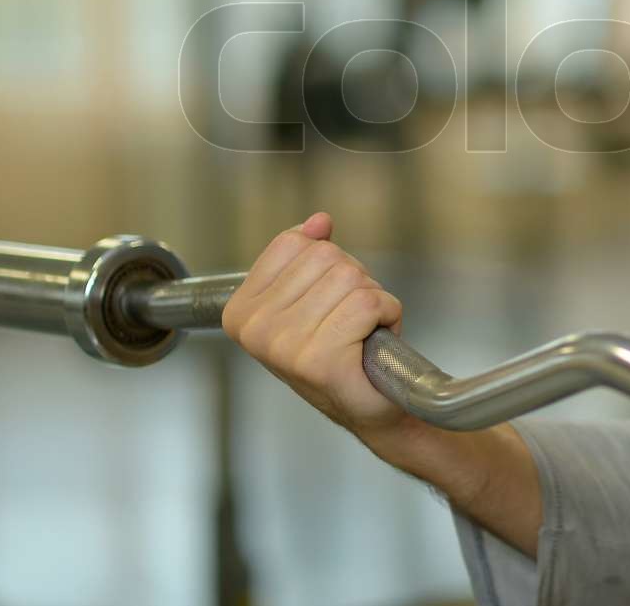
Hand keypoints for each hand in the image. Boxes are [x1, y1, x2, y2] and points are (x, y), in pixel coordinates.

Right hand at [224, 213, 413, 439]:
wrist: (371, 407)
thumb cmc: (343, 355)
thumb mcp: (313, 296)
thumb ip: (307, 255)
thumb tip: (318, 221)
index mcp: (242, 310)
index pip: (294, 243)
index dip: (328, 262)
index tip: (327, 298)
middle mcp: (256, 328)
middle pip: (326, 257)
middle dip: (354, 281)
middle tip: (351, 321)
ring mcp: (284, 345)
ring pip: (351, 278)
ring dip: (372, 300)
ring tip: (361, 333)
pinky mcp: (319, 358)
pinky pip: (368, 303)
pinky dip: (387, 313)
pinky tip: (373, 340)